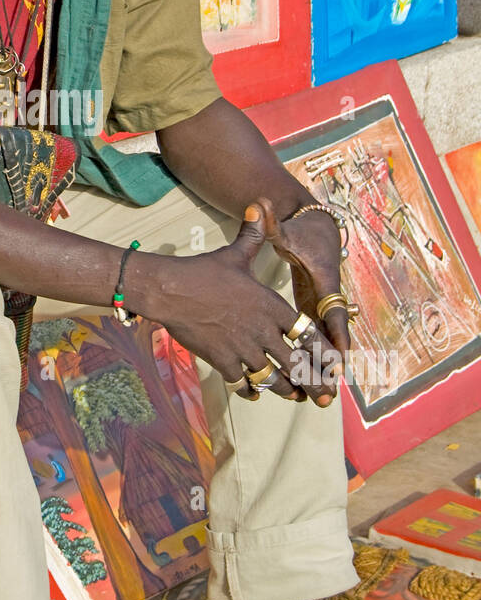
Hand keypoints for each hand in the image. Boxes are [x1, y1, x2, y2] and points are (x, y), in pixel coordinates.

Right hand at [131, 204, 341, 406]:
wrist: (169, 290)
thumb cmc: (203, 271)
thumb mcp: (234, 253)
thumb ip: (253, 235)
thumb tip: (259, 205)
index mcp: (270, 306)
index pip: (308, 334)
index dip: (323, 353)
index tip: (334, 365)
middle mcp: (261, 330)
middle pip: (296, 363)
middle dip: (313, 382)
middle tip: (324, 395)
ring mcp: (242, 348)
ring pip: (273, 378)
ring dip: (287, 390)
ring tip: (297, 396)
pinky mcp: (221, 360)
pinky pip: (243, 382)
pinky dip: (251, 390)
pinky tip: (256, 393)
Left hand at [255, 195, 350, 377]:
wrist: (317, 230)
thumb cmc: (301, 232)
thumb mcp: (285, 229)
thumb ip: (270, 222)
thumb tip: (258, 203)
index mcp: (324, 279)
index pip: (333, 308)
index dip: (337, 333)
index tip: (340, 356)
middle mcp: (327, 296)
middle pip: (331, 334)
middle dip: (329, 363)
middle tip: (328, 389)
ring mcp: (320, 306)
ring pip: (322, 342)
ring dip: (320, 368)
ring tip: (318, 397)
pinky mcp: (312, 311)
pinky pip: (314, 339)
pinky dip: (311, 359)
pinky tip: (305, 382)